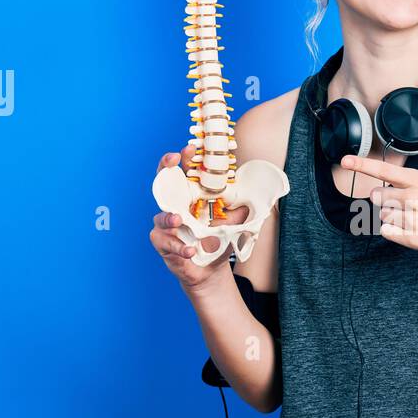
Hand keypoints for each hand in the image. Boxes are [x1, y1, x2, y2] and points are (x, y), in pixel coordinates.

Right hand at [149, 149, 249, 290]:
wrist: (211, 270)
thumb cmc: (217, 242)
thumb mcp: (233, 223)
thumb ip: (240, 209)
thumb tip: (255, 195)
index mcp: (189, 197)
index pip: (183, 172)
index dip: (184, 158)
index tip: (190, 148)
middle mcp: (175, 207)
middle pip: (163, 183)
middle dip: (165, 169)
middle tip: (172, 162)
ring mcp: (166, 225)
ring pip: (161, 216)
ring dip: (169, 217)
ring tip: (179, 219)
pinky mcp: (162, 244)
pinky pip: (166, 242)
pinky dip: (179, 247)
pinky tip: (191, 251)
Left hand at [341, 154, 417, 259]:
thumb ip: (408, 185)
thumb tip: (377, 192)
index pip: (384, 170)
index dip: (361, 165)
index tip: (344, 160)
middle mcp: (415, 197)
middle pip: (379, 196)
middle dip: (385, 200)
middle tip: (408, 205)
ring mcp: (415, 218)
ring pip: (384, 216)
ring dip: (393, 217)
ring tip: (417, 218)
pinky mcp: (414, 238)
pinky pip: (389, 232)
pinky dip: (395, 231)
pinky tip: (412, 229)